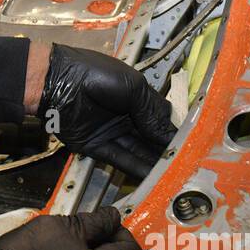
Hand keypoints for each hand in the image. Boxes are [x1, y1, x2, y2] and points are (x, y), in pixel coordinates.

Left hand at [37, 43, 176, 177]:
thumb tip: (170, 135)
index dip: (174, 134)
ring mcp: (113, 134)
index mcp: (137, 99)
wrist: (58, 81)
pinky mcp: (98, 148)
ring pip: (138, 152)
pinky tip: (152, 175)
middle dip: (167, 152)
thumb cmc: (95, 74)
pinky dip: (136, 168)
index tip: (191, 148)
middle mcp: (127, 118)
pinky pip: (120, 159)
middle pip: (151, 139)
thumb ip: (151, 113)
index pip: (161, 121)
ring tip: (174, 175)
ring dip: (154, 163)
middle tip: (187, 167)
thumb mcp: (132, 87)